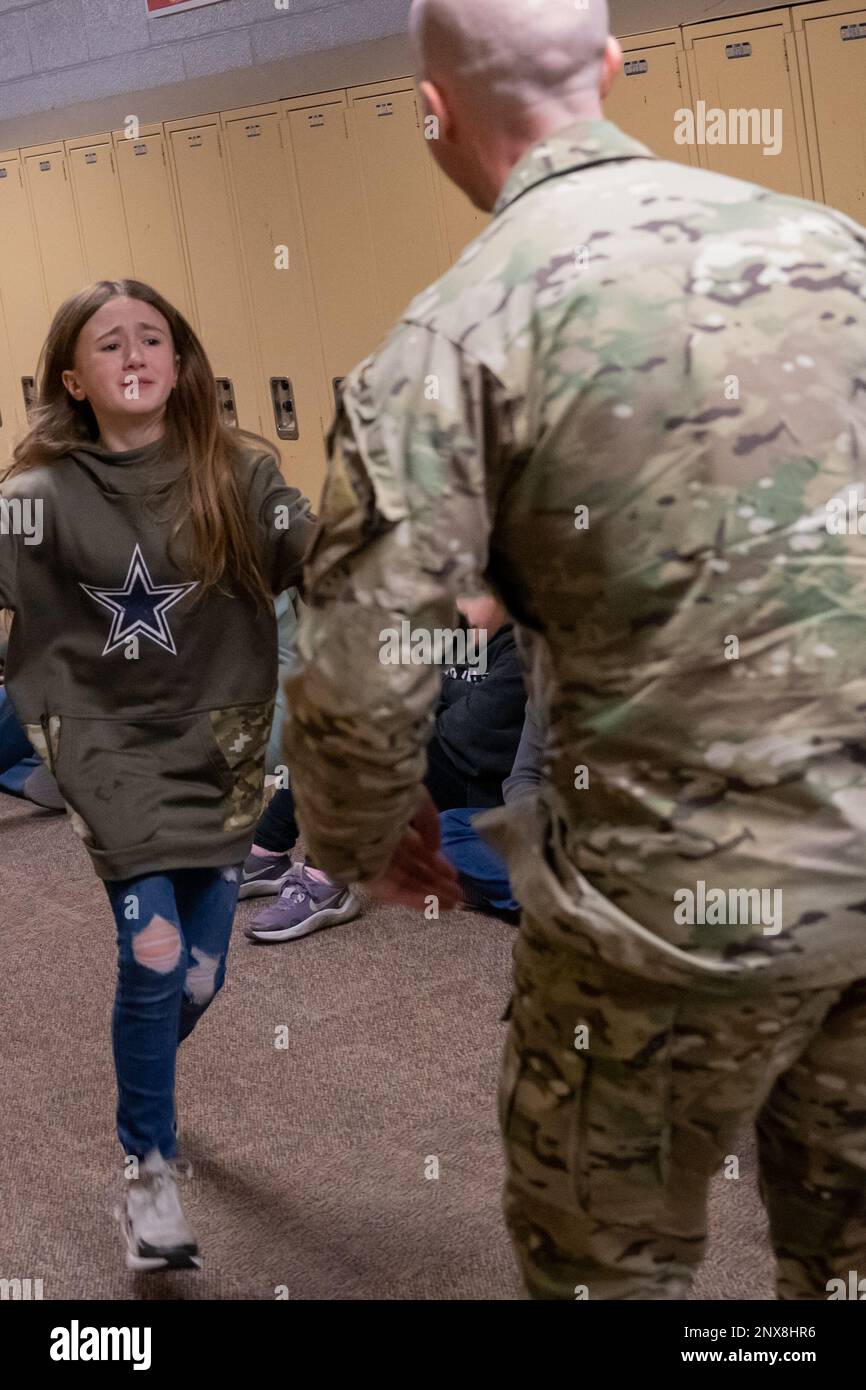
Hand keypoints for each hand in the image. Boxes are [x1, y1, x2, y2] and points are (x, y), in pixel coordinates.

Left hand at [367, 787, 459, 911]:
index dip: (436, 863)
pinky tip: (429, 904)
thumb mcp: (415, 800)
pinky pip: (389, 889)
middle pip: (413, 868)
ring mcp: (373, 859)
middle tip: (457, 897)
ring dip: (428, 894)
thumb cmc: (383, 794)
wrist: (349, 798)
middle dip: (436, 883)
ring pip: (404, 881)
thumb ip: (429, 823)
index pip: (417, 849)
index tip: (453, 875)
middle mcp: (383, 843)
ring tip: (451, 905)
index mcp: (392, 824)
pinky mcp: (363, 873)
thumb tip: (435, 848)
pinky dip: (409, 897)